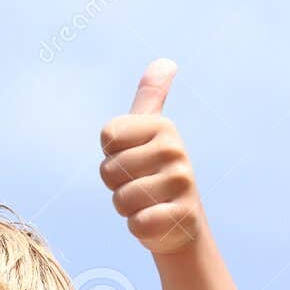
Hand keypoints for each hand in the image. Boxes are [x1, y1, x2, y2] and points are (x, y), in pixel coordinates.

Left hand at [99, 58, 205, 255]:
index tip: (133, 161)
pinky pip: (137, 223)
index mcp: (162, 127)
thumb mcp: (150, 133)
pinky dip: (139, 228)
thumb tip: (166, 61)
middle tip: (141, 186)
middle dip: (117, 186)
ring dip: (127, 208)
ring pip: (121, 199)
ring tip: (148, 203)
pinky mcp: (182, 216)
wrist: (181, 223)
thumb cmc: (154, 175)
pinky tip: (157, 221)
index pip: (107, 139)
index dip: (111, 156)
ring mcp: (181, 183)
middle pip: (109, 171)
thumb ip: (151, 97)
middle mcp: (175, 150)